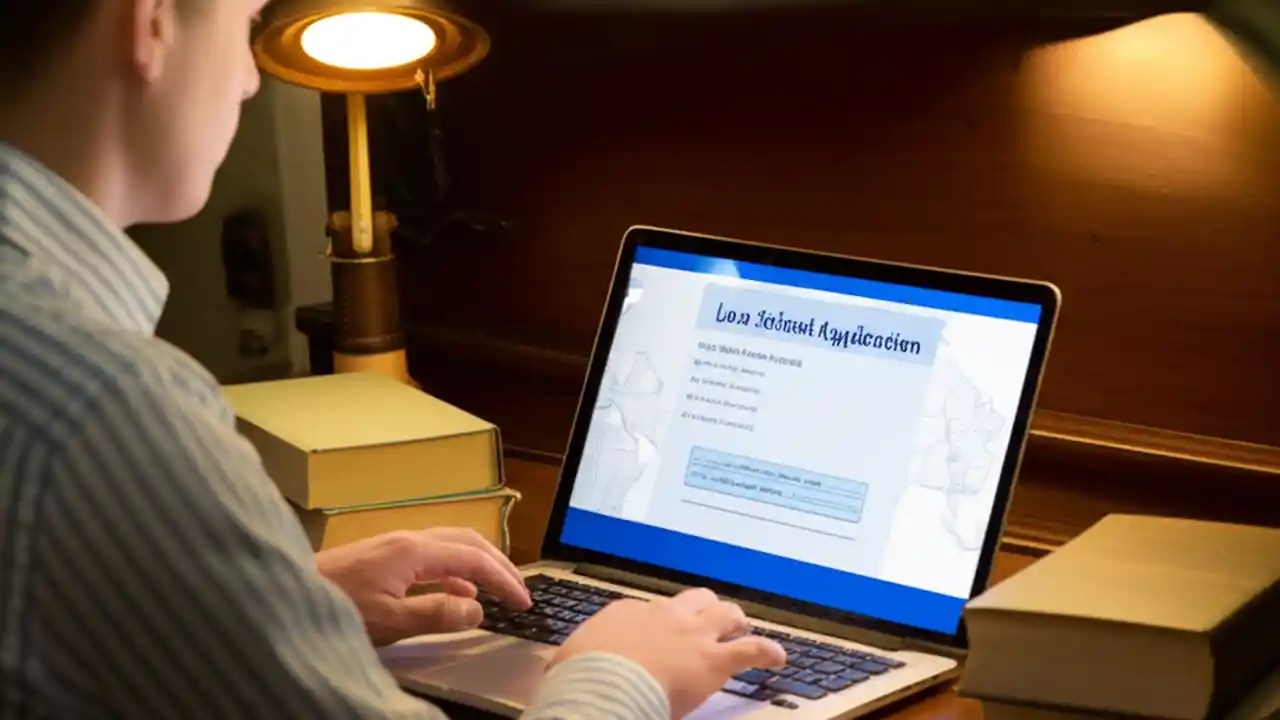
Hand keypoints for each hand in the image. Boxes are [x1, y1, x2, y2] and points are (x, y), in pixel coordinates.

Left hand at [316, 528, 531, 646]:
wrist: (279, 595)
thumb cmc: (331, 607)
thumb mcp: (388, 620)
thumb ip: (436, 614)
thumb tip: (477, 610)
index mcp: (412, 550)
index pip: (474, 558)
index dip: (503, 580)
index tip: (523, 602)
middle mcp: (406, 540)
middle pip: (467, 542)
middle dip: (498, 565)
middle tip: (520, 591)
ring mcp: (392, 546)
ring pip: (450, 546)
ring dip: (478, 565)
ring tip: (496, 590)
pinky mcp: (381, 558)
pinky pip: (431, 557)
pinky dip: (454, 572)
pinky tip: (455, 595)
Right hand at [552, 588, 786, 717]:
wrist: (604, 683)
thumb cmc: (582, 675)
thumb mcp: (569, 658)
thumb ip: (576, 657)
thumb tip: (562, 666)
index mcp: (628, 612)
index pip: (651, 611)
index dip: (660, 625)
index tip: (659, 637)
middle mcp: (664, 615)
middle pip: (695, 600)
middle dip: (705, 610)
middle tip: (711, 622)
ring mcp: (692, 634)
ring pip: (726, 614)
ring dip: (736, 621)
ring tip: (743, 629)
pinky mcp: (714, 659)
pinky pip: (752, 649)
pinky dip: (767, 652)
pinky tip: (778, 658)